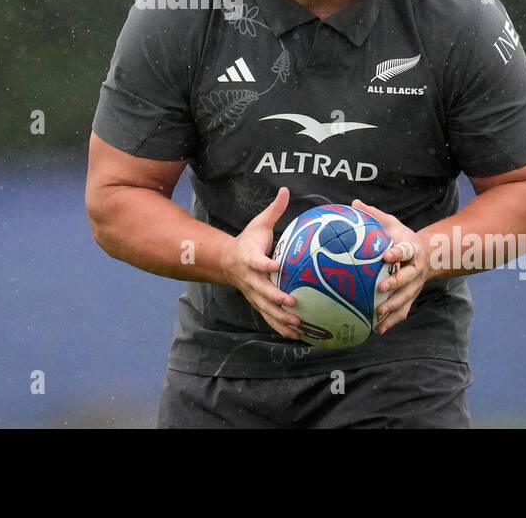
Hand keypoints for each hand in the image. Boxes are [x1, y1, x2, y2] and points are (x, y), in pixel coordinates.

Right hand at [221, 186, 301, 339]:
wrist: (227, 261)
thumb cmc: (248, 241)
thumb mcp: (258, 224)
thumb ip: (274, 210)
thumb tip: (285, 189)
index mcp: (250, 258)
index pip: (257, 262)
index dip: (265, 264)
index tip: (276, 265)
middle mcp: (250, 279)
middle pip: (262, 291)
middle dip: (276, 298)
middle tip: (293, 302)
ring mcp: (253, 293)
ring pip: (266, 309)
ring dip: (281, 318)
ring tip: (298, 324)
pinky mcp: (257, 303)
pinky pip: (269, 317)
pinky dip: (281, 328)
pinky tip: (296, 336)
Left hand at [353, 198, 430, 334]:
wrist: (427, 256)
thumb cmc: (401, 237)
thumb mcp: (391, 223)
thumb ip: (374, 215)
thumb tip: (353, 203)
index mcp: (411, 249)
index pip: (405, 251)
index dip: (397, 253)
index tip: (386, 255)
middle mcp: (415, 269)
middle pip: (407, 278)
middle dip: (396, 283)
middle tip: (381, 287)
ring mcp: (414, 286)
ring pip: (406, 298)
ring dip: (393, 307)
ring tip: (378, 313)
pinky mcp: (410, 298)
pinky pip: (402, 312)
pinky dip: (391, 322)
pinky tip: (377, 330)